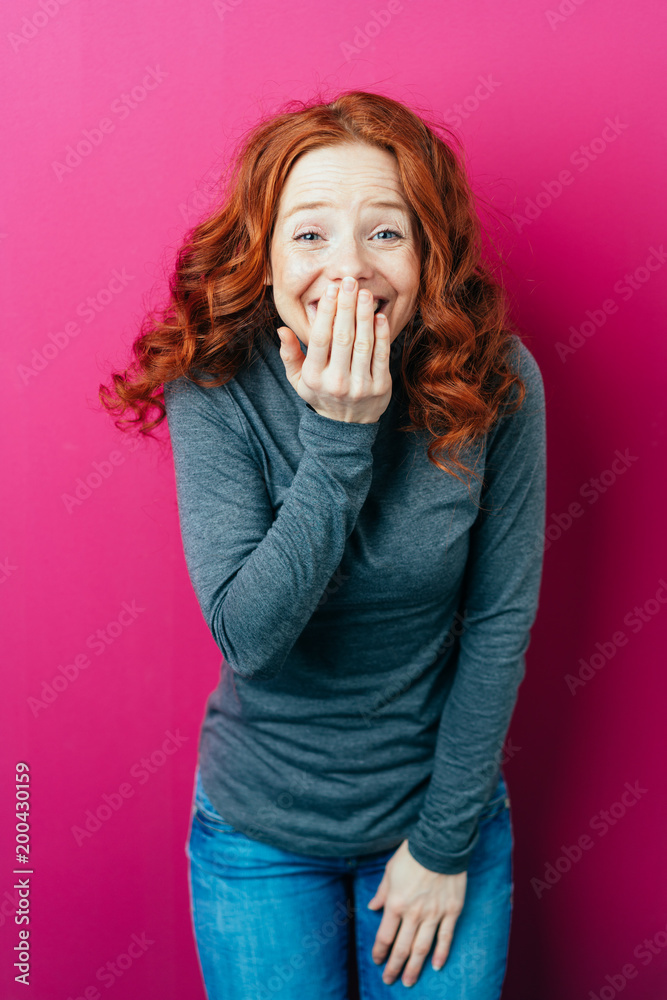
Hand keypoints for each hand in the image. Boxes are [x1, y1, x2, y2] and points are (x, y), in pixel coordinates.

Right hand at [277, 276, 392, 423]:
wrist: (345, 425)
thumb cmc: (320, 393)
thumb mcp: (298, 379)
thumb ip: (289, 354)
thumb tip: (282, 329)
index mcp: (315, 377)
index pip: (320, 339)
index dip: (327, 312)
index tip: (332, 290)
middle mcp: (336, 382)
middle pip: (343, 337)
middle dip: (347, 307)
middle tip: (350, 283)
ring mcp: (360, 386)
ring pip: (363, 344)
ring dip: (364, 316)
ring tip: (364, 294)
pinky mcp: (380, 387)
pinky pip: (381, 356)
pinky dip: (381, 334)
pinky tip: (378, 316)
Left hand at [367, 840, 466, 986]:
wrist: (440, 844)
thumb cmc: (412, 854)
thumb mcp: (390, 870)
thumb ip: (382, 892)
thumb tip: (372, 907)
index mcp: (396, 903)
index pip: (385, 936)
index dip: (379, 951)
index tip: (377, 961)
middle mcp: (413, 913)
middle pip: (402, 948)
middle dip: (394, 966)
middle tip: (389, 980)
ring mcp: (434, 914)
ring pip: (422, 948)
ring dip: (414, 967)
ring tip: (409, 981)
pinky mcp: (451, 911)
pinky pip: (445, 937)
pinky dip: (441, 953)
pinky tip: (436, 966)